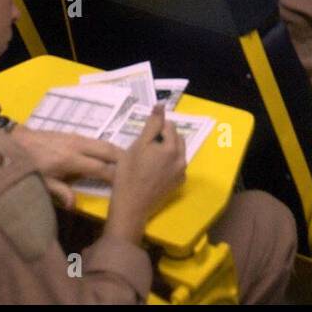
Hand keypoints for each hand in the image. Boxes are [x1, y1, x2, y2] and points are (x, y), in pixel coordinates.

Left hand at [11, 126, 123, 209]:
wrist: (14, 141)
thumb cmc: (28, 166)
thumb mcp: (41, 183)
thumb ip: (60, 193)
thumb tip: (75, 205)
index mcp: (71, 160)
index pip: (100, 168)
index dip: (115, 175)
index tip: (126, 184)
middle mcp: (77, 145)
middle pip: (107, 150)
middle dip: (123, 158)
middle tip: (137, 167)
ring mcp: (75, 137)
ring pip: (102, 142)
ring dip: (115, 151)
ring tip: (127, 161)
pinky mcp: (72, 134)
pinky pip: (94, 140)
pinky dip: (105, 147)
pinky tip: (108, 154)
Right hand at [108, 106, 185, 236]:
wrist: (131, 206)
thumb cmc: (129, 174)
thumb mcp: (138, 145)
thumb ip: (152, 125)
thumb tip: (161, 106)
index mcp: (172, 148)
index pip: (169, 127)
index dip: (156, 127)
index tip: (144, 134)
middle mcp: (181, 160)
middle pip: (176, 138)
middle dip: (164, 136)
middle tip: (146, 144)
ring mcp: (181, 173)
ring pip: (177, 152)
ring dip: (167, 148)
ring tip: (149, 155)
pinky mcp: (178, 184)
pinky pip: (176, 165)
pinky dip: (168, 162)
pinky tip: (154, 168)